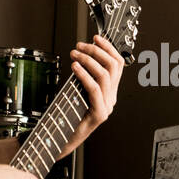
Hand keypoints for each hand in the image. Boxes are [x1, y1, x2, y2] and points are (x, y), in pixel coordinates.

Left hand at [63, 34, 123, 154]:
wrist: (60, 141)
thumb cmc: (66, 116)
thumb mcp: (76, 90)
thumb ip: (83, 76)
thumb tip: (82, 55)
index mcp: (109, 93)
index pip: (118, 65)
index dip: (108, 49)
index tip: (96, 38)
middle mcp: (111, 99)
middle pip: (113, 67)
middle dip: (96, 51)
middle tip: (80, 46)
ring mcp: (106, 107)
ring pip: (105, 76)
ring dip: (88, 60)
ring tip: (74, 54)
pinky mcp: (98, 115)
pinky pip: (94, 89)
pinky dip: (84, 74)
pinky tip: (75, 67)